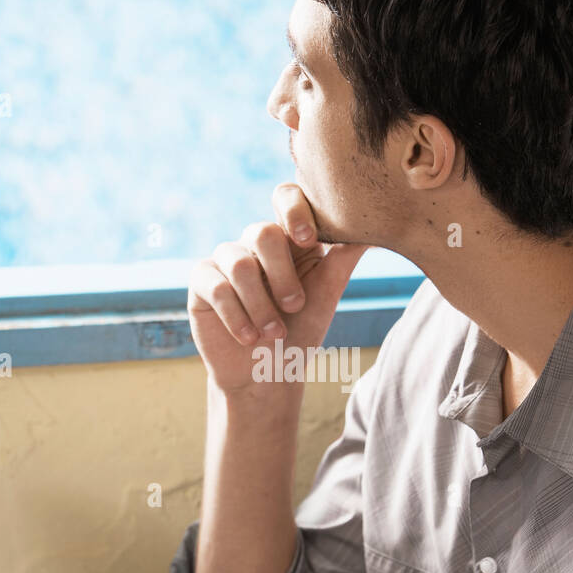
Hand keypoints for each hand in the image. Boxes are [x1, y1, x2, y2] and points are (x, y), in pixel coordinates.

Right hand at [187, 183, 367, 394]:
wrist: (266, 375)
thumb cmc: (300, 332)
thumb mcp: (326, 296)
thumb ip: (342, 260)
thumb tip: (371, 229)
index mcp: (289, 238)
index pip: (286, 197)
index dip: (294, 211)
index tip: (308, 240)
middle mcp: (255, 242)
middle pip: (262, 232)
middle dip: (283, 276)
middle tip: (295, 307)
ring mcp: (226, 259)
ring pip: (239, 265)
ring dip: (261, 306)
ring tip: (273, 333)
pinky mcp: (201, 281)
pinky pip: (216, 287)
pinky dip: (236, 317)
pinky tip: (248, 337)